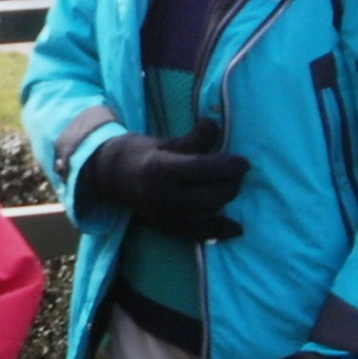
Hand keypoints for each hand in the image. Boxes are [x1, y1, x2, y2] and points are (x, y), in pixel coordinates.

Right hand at [79, 118, 248, 239]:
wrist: (112, 177)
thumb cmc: (141, 153)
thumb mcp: (166, 141)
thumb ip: (194, 138)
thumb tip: (216, 124)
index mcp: (160, 169)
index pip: (203, 169)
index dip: (229, 166)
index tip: (245, 162)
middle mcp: (164, 196)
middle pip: (211, 194)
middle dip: (231, 183)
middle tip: (237, 172)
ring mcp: (166, 215)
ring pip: (209, 211)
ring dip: (225, 199)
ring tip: (228, 186)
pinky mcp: (168, 228)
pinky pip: (200, 234)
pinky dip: (220, 231)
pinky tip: (237, 228)